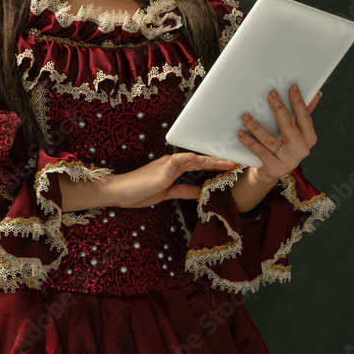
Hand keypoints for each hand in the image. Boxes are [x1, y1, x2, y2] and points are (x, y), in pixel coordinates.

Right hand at [109, 152, 237, 208]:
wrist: (118, 192)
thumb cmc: (137, 193)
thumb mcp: (165, 194)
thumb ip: (182, 191)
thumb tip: (199, 192)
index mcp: (172, 169)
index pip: (197, 166)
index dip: (213, 166)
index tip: (228, 167)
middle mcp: (171, 164)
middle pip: (200, 160)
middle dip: (218, 161)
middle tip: (236, 161)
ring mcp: (167, 165)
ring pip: (194, 159)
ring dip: (212, 160)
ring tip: (228, 162)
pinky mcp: (162, 171)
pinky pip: (180, 162)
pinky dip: (194, 160)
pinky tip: (205, 161)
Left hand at [237, 84, 320, 185]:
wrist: (271, 171)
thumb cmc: (284, 146)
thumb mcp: (295, 132)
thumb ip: (303, 115)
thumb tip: (316, 94)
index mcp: (309, 137)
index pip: (305, 117)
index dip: (299, 102)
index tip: (292, 87)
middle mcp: (301, 149)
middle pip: (288, 126)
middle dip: (279, 108)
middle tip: (271, 94)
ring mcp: (289, 160)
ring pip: (270, 140)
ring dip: (257, 127)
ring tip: (245, 116)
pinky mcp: (275, 168)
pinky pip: (261, 153)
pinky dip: (250, 142)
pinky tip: (241, 134)